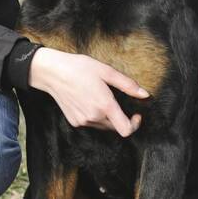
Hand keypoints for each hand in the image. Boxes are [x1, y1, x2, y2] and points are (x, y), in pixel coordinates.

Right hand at [28, 48, 147, 136]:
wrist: (53, 72)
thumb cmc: (79, 68)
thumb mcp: (106, 71)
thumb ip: (127, 85)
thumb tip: (144, 94)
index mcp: (105, 105)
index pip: (126, 130)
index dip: (135, 125)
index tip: (135, 114)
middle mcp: (94, 117)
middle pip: (115, 127)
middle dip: (120, 117)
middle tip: (115, 99)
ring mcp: (83, 121)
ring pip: (103, 126)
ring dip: (107, 117)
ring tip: (99, 97)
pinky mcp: (75, 122)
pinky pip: (91, 123)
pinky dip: (94, 116)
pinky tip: (88, 100)